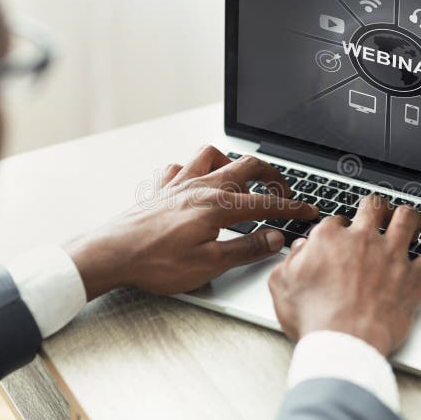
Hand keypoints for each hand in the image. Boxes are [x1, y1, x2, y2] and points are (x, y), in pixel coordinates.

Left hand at [65, 146, 317, 300]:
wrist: (111, 253)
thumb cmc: (155, 262)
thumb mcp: (208, 264)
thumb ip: (246, 248)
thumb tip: (275, 238)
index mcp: (217, 205)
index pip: (266, 202)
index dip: (292, 207)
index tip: (308, 211)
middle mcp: (201, 186)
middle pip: (247, 165)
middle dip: (272, 175)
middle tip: (284, 192)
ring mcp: (180, 183)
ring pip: (213, 154)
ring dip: (233, 163)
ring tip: (242, 180)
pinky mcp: (162, 189)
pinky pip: (182, 166)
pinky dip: (195, 169)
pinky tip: (198, 183)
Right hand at [268, 194, 420, 355]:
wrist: (344, 343)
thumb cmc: (313, 319)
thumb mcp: (283, 286)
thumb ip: (290, 261)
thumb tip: (300, 248)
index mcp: (329, 239)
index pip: (336, 221)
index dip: (340, 229)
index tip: (342, 237)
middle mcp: (363, 239)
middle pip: (374, 207)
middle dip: (376, 208)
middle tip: (378, 215)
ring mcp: (391, 255)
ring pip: (407, 218)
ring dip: (409, 216)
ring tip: (410, 219)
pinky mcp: (414, 277)